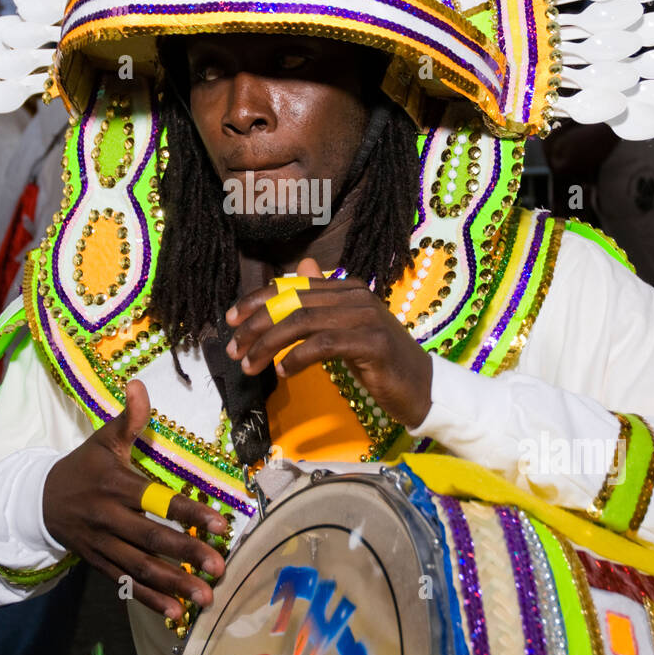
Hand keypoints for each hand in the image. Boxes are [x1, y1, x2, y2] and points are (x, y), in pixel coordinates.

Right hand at [43, 379, 227, 620]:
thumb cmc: (83, 466)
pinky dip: (149, 601)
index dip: (189, 512)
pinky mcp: (99, 564)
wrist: (38, 501)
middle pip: (152, 539)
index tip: (221, 523)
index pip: (157, 500)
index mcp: (116, 486)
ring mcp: (103, 545)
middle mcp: (110, 519)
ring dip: (174, 586)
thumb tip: (140, 383)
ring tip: (206, 599)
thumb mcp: (103, 439)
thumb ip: (128, 417)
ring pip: (140, 568)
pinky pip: (125, 585)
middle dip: (187, 555)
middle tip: (219, 568)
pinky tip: (176, 615)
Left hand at [225, 258, 432, 430]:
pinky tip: (284, 373)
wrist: (422, 387)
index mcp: (346, 288)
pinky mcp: (373, 342)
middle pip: (291, 304)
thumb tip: (300, 267)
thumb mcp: (344, 329)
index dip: (256, 301)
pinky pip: (324, 345)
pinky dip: (297, 358)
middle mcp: (355, 295)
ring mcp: (366, 317)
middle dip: (255, 327)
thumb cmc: (379, 362)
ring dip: (268, 345)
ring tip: (251, 366)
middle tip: (235, 351)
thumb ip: (320, 302)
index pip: (291, 287)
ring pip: (302, 322)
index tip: (230, 322)